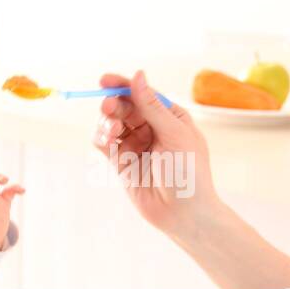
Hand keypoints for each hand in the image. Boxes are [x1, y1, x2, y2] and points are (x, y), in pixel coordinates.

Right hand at [92, 69, 219, 239]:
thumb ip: (151, 106)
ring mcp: (136, 146)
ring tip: (111, 131)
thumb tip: (138, 74)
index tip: (104, 81)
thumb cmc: (188, 172)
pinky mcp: (123, 163)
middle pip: (125, 107)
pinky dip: (101, 138)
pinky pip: (106, 144)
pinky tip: (106, 140)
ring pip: (112, 124)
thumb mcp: (174, 134)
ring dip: (107, 122)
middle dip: (114, 104)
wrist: (184, 213)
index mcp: (171, 117)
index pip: (143, 94)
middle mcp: (152, 128)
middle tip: (108, 108)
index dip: (123, 85)